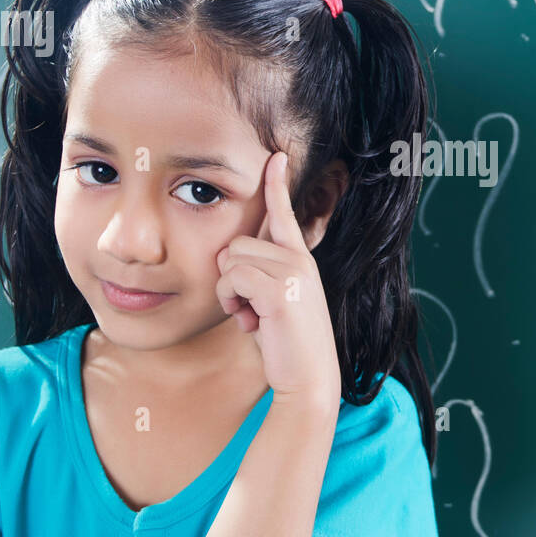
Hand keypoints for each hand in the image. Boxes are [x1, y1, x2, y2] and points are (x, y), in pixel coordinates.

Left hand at [215, 151, 340, 404]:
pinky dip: (229, 302)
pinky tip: (249, 323)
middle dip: (229, 277)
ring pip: (230, 260)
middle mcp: (299, 259)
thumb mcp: (272, 303)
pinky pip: (230, 278)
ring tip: (251, 317)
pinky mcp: (280, 290)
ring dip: (228, 292)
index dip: (277, 184)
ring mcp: (293, 272)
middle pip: (235, 244)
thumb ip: (259, 276)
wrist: (307, 380)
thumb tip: (229, 259)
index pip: (284, 214)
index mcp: (300, 260)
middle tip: (250, 309)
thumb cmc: (285, 345)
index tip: (276, 156)